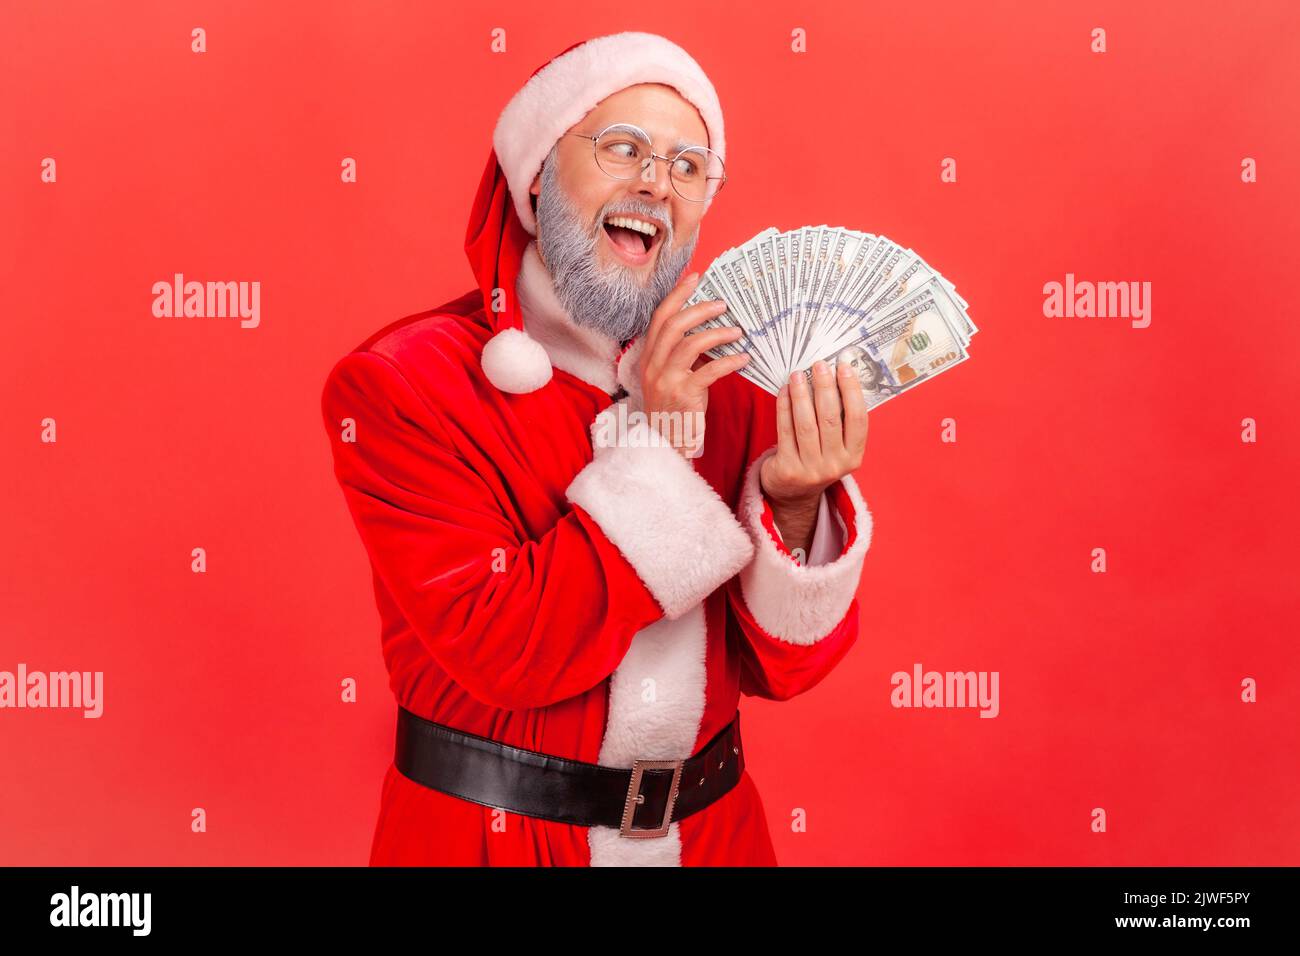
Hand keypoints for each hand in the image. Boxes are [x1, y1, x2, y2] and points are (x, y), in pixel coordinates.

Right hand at [640, 271, 750, 459]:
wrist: (666, 443)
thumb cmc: (675, 408)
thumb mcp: (672, 376)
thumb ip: (684, 354)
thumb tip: (710, 328)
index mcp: (648, 356)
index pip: (660, 317)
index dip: (677, 295)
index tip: (696, 278)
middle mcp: (653, 365)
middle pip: (673, 325)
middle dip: (700, 310)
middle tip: (723, 304)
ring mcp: (665, 380)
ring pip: (690, 344)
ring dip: (717, 333)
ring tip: (738, 331)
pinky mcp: (683, 395)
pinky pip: (708, 371)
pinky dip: (728, 361)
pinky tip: (743, 358)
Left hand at [760, 359, 868, 551]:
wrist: (793, 494)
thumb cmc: (817, 458)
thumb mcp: (836, 446)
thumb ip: (839, 419)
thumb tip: (835, 375)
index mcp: (854, 457)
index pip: (858, 420)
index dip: (852, 391)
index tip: (844, 367)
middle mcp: (835, 465)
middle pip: (831, 419)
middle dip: (825, 387)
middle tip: (819, 365)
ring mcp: (811, 469)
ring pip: (806, 424)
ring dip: (802, 395)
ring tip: (798, 374)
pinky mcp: (788, 468)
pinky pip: (785, 431)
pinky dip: (784, 407)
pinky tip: (784, 391)